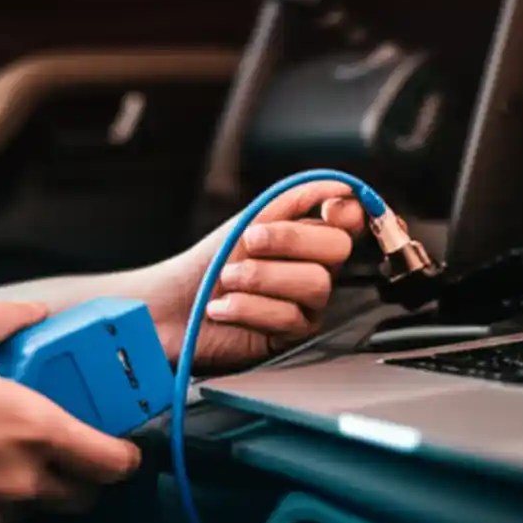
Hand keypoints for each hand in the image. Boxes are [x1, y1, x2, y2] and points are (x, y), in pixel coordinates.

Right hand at [0, 303, 140, 522]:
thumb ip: (8, 323)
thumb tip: (31, 314)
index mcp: (32, 429)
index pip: (112, 463)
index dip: (123, 454)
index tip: (120, 445)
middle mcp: (14, 481)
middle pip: (79, 496)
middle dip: (77, 474)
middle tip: (59, 444)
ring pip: (29, 513)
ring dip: (26, 489)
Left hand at [148, 181, 365, 370]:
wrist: (171, 306)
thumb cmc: (207, 262)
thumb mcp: (250, 219)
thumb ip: (297, 199)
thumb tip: (341, 185)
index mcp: (308, 238)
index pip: (351, 221)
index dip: (349, 213)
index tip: (328, 210)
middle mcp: (314, 269)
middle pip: (339, 248)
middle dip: (289, 240)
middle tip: (249, 242)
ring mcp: (305, 304)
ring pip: (316, 283)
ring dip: (261, 276)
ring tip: (228, 279)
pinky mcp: (290, 337)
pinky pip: (289, 317)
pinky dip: (248, 307)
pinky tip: (223, 307)